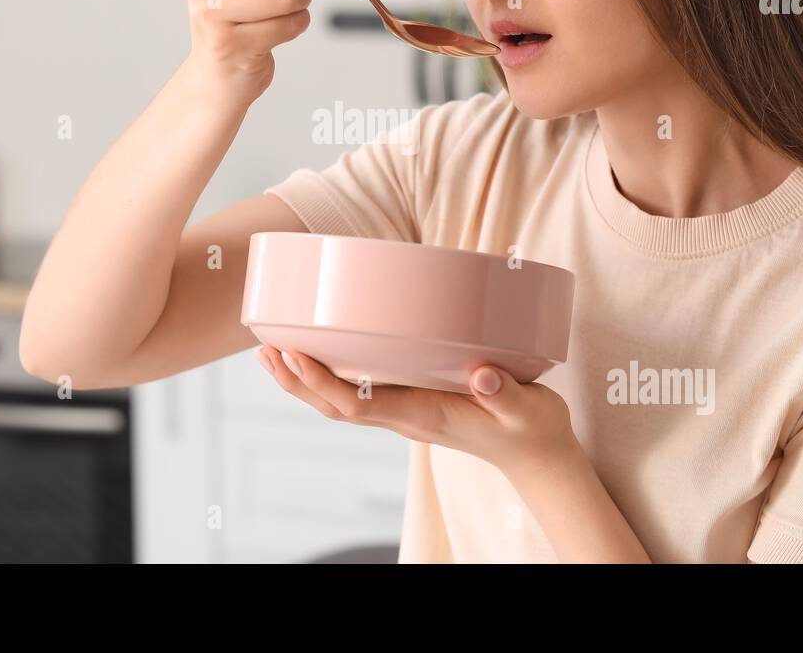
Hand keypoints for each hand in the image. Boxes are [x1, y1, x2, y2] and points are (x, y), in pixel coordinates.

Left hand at [253, 345, 578, 477]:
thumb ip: (506, 394)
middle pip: (335, 406)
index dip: (321, 382)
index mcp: (424, 415)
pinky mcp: (413, 401)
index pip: (358, 404)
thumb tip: (483, 376)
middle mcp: (405, 416)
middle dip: (296, 380)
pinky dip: (330, 375)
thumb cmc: (531, 431)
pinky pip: (359, 392)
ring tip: (273, 350)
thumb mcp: (528, 410)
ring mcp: (406, 411)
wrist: (537, 455)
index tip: (294, 354)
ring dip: (304, 379)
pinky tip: (320, 354)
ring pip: (341, 401)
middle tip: (265, 348)